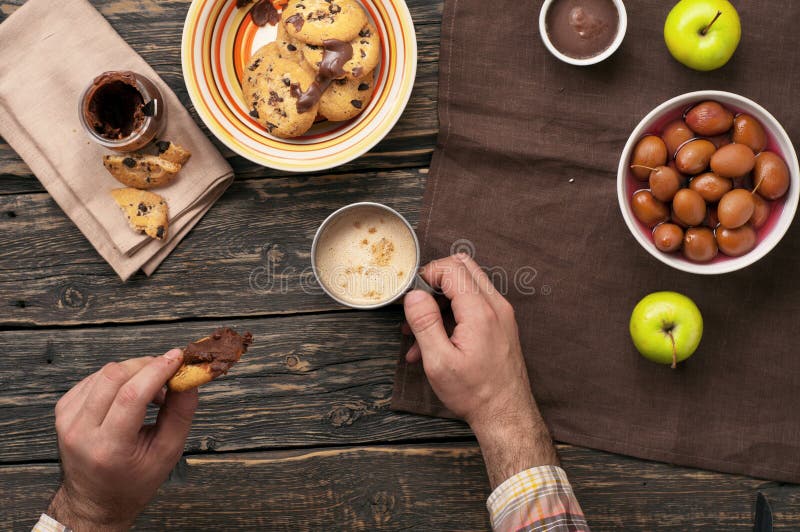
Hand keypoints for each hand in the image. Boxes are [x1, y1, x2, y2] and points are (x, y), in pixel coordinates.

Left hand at [48, 351, 197, 529]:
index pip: (131, 396)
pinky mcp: (62, 410)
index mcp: (108, 448)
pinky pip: (94, 378)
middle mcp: (80, 432)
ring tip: (151, 391)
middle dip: (146, 366)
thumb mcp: (167, 453)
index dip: (157, 371)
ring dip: (134, 372)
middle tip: (168, 374)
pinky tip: (129, 394)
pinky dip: (118, 378)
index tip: (177, 358)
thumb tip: (189, 379)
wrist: (94, 501)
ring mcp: (67, 420)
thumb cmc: (133, 482)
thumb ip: (181, 414)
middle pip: (114, 377)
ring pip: (104, 373)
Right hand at [403, 254, 558, 487]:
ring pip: (467, 286)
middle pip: (463, 268)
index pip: (452, 268)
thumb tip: (413, 295)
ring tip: (416, 334)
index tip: (411, 296)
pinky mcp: (501, 325)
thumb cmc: (474, 393)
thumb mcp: (439, 362)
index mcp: (480, 311)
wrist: (506, 415)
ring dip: (440, 302)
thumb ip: (424, 323)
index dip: (427, 275)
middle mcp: (496, 306)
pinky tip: (433, 344)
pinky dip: (452, 315)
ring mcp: (501, 314)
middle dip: (434, 282)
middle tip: (415, 305)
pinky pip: (473, 305)